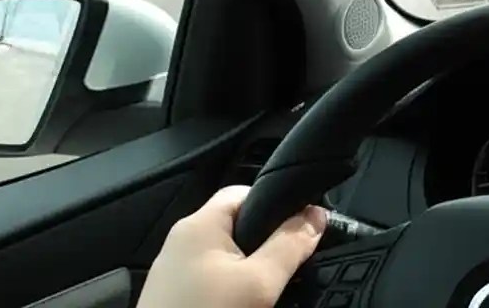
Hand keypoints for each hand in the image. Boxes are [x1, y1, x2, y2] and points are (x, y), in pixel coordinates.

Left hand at [137, 185, 326, 307]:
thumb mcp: (260, 282)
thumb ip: (290, 245)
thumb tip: (315, 215)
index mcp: (199, 225)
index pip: (244, 192)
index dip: (276, 203)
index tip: (301, 227)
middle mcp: (182, 241)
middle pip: (237, 225)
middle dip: (265, 242)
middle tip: (287, 266)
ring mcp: (175, 271)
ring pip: (225, 256)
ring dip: (249, 269)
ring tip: (266, 290)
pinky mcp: (173, 296)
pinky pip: (211, 279)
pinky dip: (230, 288)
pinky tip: (242, 306)